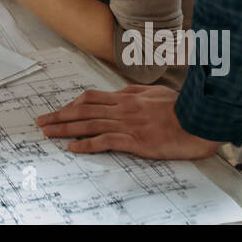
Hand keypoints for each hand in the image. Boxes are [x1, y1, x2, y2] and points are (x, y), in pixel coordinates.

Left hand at [36, 84, 218, 158]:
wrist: (200, 120)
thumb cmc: (181, 108)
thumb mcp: (155, 93)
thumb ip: (135, 93)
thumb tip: (120, 93)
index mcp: (127, 97)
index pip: (91, 98)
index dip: (71, 104)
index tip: (58, 110)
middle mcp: (123, 108)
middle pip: (83, 111)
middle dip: (59, 116)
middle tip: (41, 122)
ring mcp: (128, 124)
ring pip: (88, 124)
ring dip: (65, 129)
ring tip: (48, 133)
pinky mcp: (135, 140)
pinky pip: (105, 141)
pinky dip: (86, 144)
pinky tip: (73, 148)